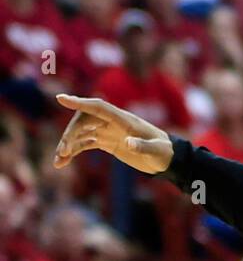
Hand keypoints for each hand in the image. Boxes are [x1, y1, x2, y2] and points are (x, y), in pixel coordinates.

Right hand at [52, 94, 173, 173]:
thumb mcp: (157, 151)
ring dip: (68, 144)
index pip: (99, 107)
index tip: (61, 99)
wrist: (167, 159)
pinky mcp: (107, 142)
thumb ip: (143, 146)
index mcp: (125, 120)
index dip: (80, 103)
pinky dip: (73, 151)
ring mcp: (109, 131)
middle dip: (71, 133)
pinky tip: (62, 162)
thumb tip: (128, 142)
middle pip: (84, 120)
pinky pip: (84, 143)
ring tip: (58, 161)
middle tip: (63, 151)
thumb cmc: (164, 152)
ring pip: (81, 132)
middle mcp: (114, 123)